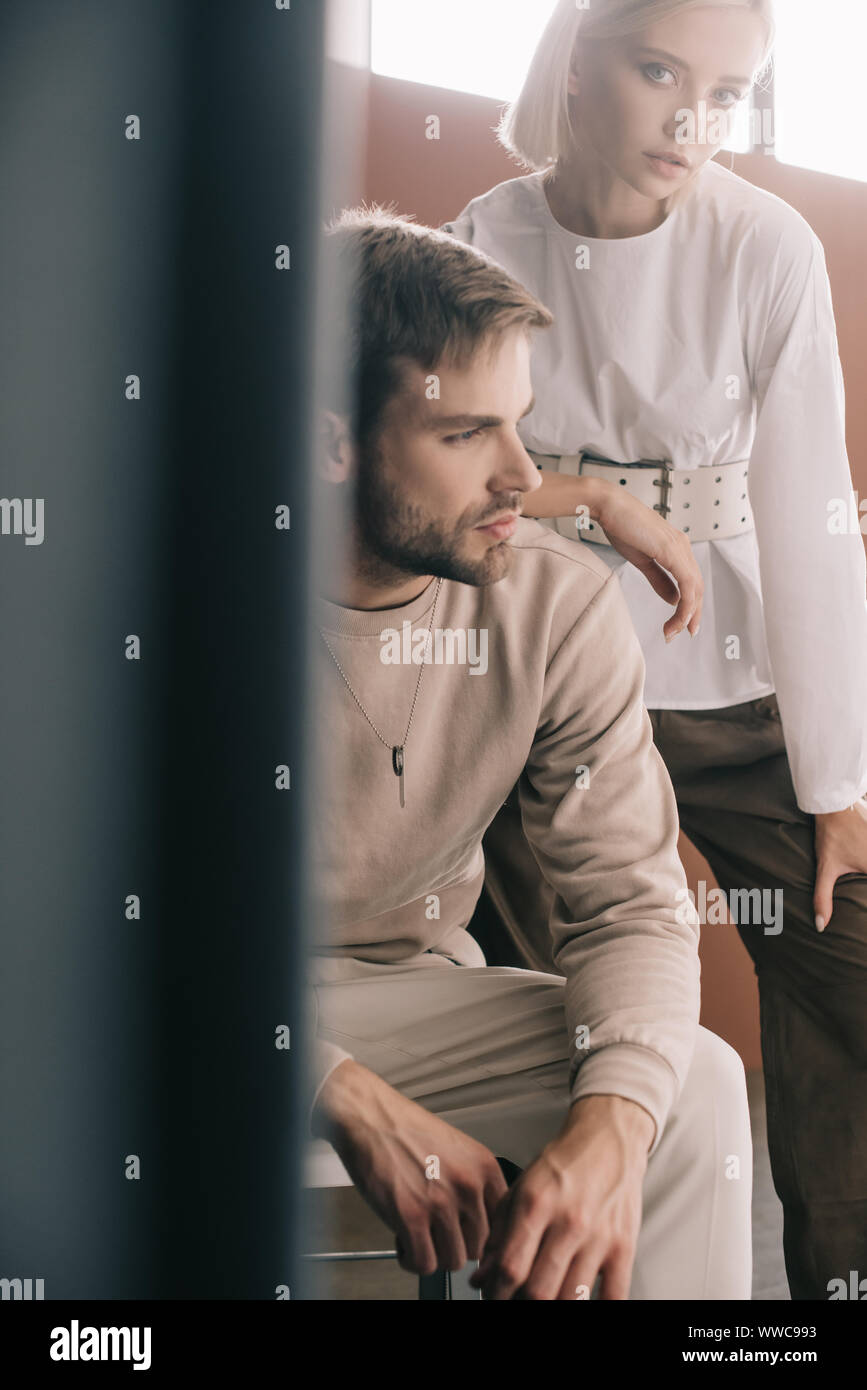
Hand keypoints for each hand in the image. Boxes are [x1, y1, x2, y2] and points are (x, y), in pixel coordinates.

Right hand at [311, 1059, 508, 1274]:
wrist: (369, 1116)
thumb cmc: (405, 1131)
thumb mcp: (457, 1150)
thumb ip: (474, 1185)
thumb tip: (479, 1226)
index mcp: (484, 1167)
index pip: (503, 1224)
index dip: (483, 1237)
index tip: (467, 1238)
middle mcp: (469, 1186)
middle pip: (479, 1247)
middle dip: (455, 1246)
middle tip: (435, 1235)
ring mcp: (441, 1203)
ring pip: (453, 1261)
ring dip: (434, 1255)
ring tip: (417, 1236)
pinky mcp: (411, 1217)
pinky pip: (424, 1264)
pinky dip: (412, 1261)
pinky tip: (403, 1242)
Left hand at [469, 1094, 653, 1299]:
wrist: (608, 1139)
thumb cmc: (563, 1164)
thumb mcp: (521, 1187)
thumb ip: (499, 1233)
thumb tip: (481, 1277)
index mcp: (536, 1204)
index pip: (511, 1266)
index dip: (496, 1292)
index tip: (492, 1296)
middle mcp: (568, 1221)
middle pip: (539, 1290)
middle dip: (520, 1304)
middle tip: (514, 1300)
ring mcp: (600, 1237)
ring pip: (571, 1298)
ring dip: (551, 1307)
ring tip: (541, 1300)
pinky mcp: (625, 1247)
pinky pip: (613, 1295)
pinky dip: (596, 1309)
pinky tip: (578, 1303)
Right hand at [590, 480, 702, 641]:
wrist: (609, 507)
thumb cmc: (622, 527)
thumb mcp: (642, 560)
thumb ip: (659, 579)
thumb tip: (674, 598)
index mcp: (677, 548)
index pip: (691, 583)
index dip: (690, 606)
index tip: (682, 626)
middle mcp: (683, 547)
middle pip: (697, 588)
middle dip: (693, 615)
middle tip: (684, 634)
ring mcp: (680, 547)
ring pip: (694, 588)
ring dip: (687, 614)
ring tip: (675, 631)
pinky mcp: (672, 550)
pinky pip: (686, 583)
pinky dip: (685, 604)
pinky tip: (678, 617)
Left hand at [813, 797, 866, 929]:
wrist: (836, 803)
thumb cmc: (831, 836)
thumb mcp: (825, 869)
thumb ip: (823, 897)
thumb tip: (821, 926)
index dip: (866, 902)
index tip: (863, 910)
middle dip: (865, 884)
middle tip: (857, 873)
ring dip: (866, 870)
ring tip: (859, 863)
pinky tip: (862, 856)